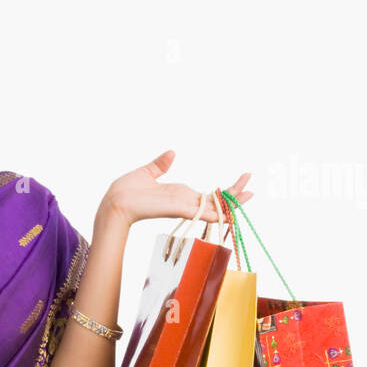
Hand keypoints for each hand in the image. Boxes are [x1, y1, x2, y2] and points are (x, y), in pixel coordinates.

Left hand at [99, 150, 253, 227]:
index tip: (241, 181)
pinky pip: (202, 213)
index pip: (208, 196)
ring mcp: (182, 207)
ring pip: (214, 208)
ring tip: (251, 192)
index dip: (224, 191)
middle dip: (235, 196)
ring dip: (233, 202)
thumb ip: (161, 164)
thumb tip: (172, 153)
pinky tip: (230, 213)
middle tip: (253, 187)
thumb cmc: (125, 191)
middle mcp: (184, 203)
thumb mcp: (147, 173)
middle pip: (216, 203)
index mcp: (179, 195)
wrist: (114, 202)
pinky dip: (217, 213)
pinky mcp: (177, 209)